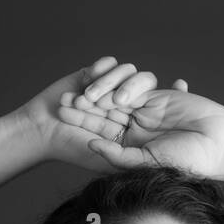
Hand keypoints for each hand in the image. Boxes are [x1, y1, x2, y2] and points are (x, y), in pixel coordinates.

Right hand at [14, 56, 176, 171]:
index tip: (183, 86)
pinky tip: (90, 77)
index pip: (159, 107)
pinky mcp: (91, 75)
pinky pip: (108, 64)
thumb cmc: (72, 148)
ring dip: (111, 83)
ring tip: (92, 97)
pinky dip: (102, 68)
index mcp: (132, 127)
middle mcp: (122, 107)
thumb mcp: (112, 159)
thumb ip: (137, 157)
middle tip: (121, 100)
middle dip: (134, 88)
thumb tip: (173, 154)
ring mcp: (107, 90)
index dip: (173, 96)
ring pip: (126, 74)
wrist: (40, 132)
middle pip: (143, 87)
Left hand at [56, 77, 223, 179]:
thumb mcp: (146, 163)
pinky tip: (110, 89)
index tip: (61, 120)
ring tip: (82, 92)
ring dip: (99, 94)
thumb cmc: (188, 162)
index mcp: (129, 150)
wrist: (220, 144)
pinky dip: (122, 85)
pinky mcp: (158, 96)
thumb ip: (117, 155)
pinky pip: (135, 86)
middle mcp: (135, 131)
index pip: (100, 135)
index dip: (82, 126)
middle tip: (62, 101)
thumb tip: (89, 144)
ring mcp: (146, 112)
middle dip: (84, 108)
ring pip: (116, 99)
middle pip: (104, 116)